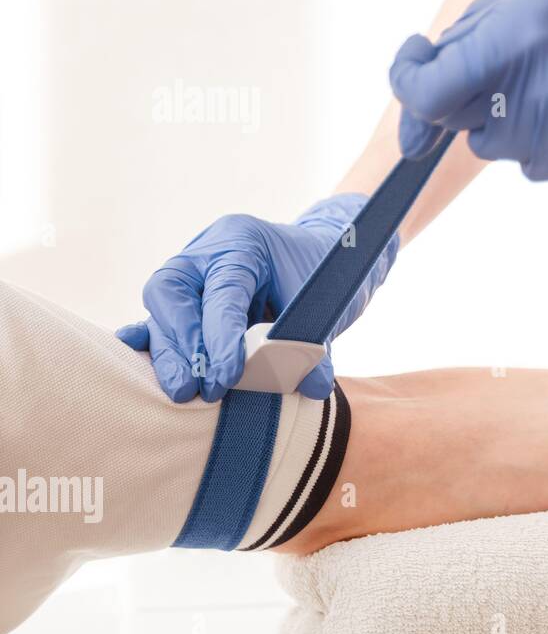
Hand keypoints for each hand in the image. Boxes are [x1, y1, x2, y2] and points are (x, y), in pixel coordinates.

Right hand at [116, 194, 395, 402]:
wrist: (322, 256)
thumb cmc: (320, 273)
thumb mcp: (324, 303)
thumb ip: (316, 344)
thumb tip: (311, 387)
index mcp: (243, 242)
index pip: (223, 290)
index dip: (220, 336)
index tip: (226, 378)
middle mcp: (207, 253)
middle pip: (171, 292)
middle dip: (181, 344)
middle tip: (195, 388)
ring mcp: (190, 272)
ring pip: (161, 308)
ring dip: (168, 353)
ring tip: (183, 392)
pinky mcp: (185, 296)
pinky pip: (159, 316)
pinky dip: (151, 339)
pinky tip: (137, 354)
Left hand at [389, 0, 547, 181]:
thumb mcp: (500, 2)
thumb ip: (448, 60)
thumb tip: (410, 138)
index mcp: (506, 45)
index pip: (427, 97)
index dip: (410, 83)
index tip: (418, 64)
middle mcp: (533, 94)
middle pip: (463, 124)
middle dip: (471, 95)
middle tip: (515, 58)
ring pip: (495, 146)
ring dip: (507, 119)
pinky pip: (533, 165)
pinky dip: (540, 140)